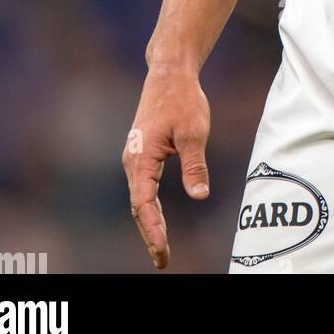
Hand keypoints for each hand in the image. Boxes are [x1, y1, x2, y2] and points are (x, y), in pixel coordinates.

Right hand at [122, 66, 211, 269]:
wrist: (169, 73)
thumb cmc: (182, 99)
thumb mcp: (194, 132)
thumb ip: (195, 166)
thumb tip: (200, 197)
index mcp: (142, 159)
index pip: (144, 205)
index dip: (153, 231)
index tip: (162, 252)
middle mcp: (133, 161)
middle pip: (138, 207)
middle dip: (150, 234)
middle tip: (162, 260)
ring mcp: (135, 158)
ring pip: (139, 199)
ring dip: (148, 223)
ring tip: (161, 247)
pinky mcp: (142, 154)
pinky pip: (143, 187)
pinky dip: (149, 207)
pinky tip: (157, 219)